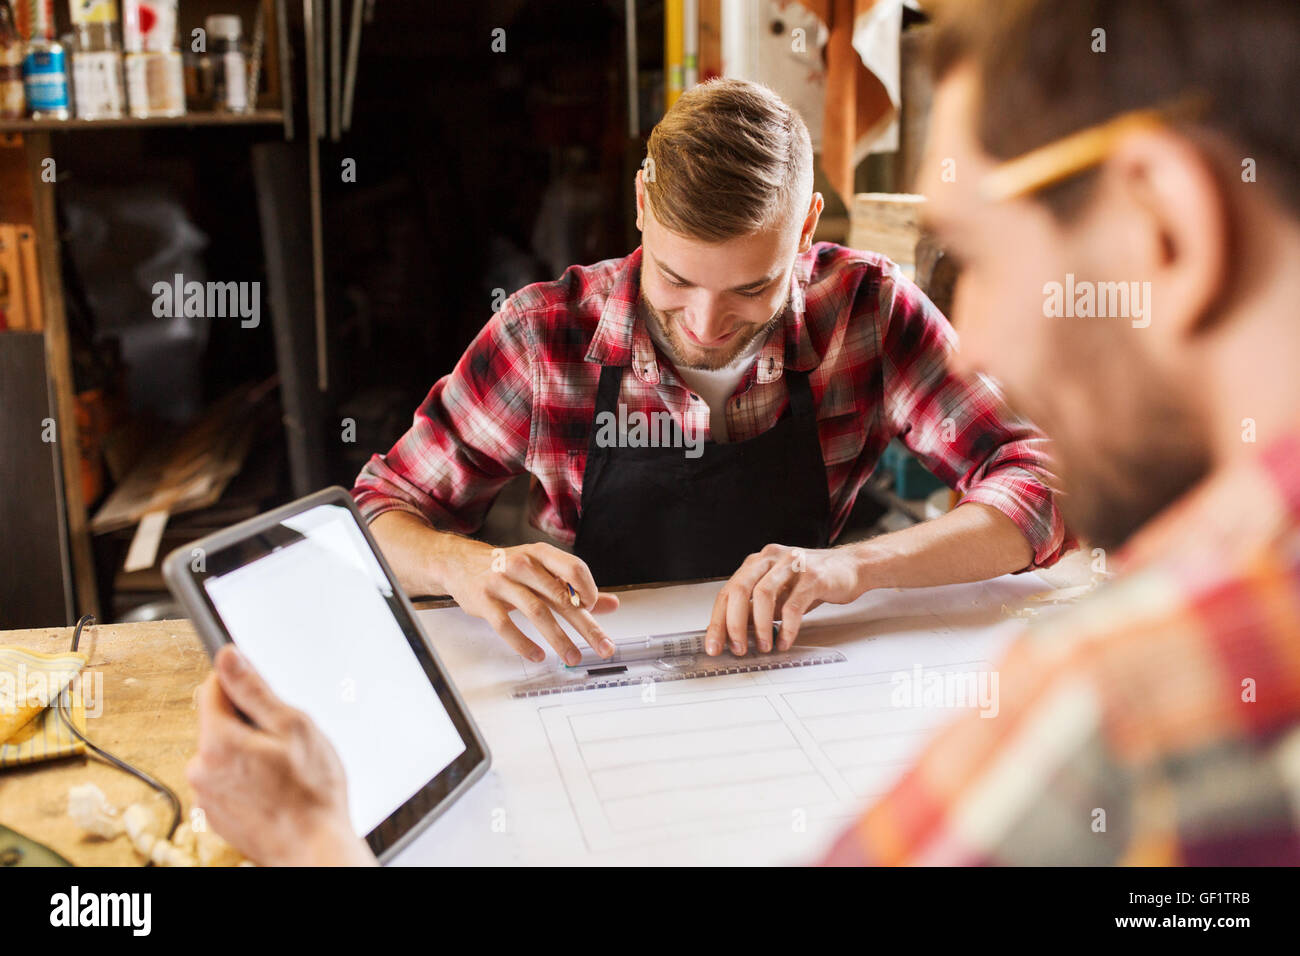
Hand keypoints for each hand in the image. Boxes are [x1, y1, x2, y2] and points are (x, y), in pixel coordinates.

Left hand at [187, 646, 376, 866]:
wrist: (313, 850)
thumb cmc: (311, 794)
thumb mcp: (293, 727)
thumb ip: (254, 689)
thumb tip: (228, 657)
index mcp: (217, 742)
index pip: (212, 689)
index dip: (240, 685)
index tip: (262, 694)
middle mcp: (201, 769)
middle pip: (218, 723)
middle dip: (248, 724)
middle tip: (284, 742)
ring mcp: (205, 795)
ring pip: (223, 753)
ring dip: (248, 753)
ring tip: (282, 771)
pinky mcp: (214, 814)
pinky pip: (226, 780)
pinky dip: (246, 778)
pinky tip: (274, 789)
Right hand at [438, 539, 619, 665]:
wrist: (461, 564)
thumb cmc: (508, 568)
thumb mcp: (543, 571)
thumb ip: (576, 588)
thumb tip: (612, 605)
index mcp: (541, 555)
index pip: (574, 568)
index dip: (589, 590)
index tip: (594, 609)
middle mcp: (524, 565)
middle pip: (561, 597)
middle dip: (586, 626)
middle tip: (603, 647)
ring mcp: (503, 582)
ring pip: (537, 612)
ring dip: (559, 639)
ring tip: (573, 657)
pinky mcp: (485, 601)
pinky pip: (506, 626)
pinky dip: (523, 644)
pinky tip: (537, 655)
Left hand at [705, 544, 865, 655]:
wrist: (850, 567)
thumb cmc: (811, 581)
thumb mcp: (779, 593)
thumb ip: (757, 607)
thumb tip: (736, 633)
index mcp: (756, 562)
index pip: (727, 591)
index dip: (718, 620)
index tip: (714, 645)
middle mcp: (770, 558)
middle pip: (739, 590)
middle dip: (733, 624)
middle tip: (738, 648)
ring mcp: (791, 565)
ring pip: (763, 595)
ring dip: (760, 626)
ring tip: (764, 646)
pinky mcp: (813, 576)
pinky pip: (793, 606)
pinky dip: (786, 628)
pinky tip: (785, 641)